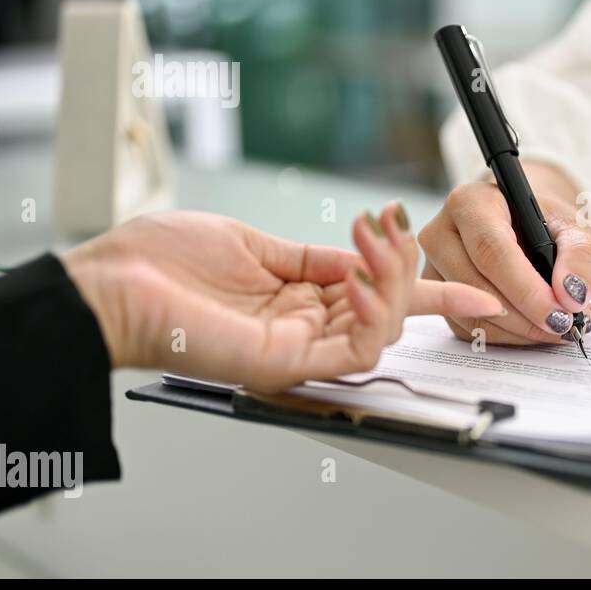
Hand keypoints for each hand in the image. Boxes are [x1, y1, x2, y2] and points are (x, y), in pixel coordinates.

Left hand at [62, 205, 501, 392]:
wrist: (112, 283)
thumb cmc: (162, 261)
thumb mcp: (255, 243)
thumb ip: (314, 257)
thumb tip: (364, 252)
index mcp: (301, 300)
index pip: (380, 298)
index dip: (432, 292)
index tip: (479, 288)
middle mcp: (306, 327)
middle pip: (390, 308)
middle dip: (403, 263)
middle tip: (384, 226)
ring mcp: (298, 348)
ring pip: (382, 330)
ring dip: (392, 284)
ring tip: (370, 245)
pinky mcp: (287, 363)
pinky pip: (355, 352)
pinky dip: (372, 318)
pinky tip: (358, 284)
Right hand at [417, 162, 590, 344]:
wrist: (522, 224)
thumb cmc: (545, 222)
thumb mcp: (575, 227)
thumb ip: (582, 255)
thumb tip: (572, 295)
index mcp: (471, 203)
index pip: (492, 250)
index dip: (526, 289)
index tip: (559, 314)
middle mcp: (441, 233)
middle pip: (476, 284)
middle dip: (525, 316)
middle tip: (566, 326)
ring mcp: (434, 268)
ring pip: (471, 314)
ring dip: (519, 331)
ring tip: (558, 325)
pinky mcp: (440, 298)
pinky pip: (469, 329)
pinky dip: (508, 336)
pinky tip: (535, 326)